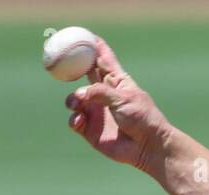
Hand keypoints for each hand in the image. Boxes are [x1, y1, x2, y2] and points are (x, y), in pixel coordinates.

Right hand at [65, 37, 170, 172]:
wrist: (149, 147)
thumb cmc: (143, 119)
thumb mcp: (124, 99)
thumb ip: (100, 92)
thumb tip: (80, 93)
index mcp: (116, 81)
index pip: (103, 58)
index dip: (92, 45)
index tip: (81, 33)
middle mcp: (104, 94)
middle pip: (83, 74)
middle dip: (70, 66)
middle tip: (59, 60)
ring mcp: (97, 111)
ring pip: (75, 99)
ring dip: (72, 99)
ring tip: (78, 103)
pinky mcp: (91, 129)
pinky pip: (75, 120)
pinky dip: (74, 118)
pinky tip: (80, 120)